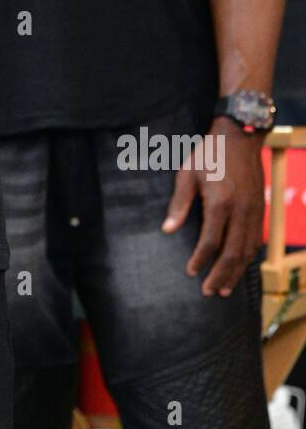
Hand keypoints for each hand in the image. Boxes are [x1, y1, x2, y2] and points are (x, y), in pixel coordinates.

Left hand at [162, 117, 265, 295]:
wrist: (240, 137)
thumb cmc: (209, 154)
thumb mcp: (187, 173)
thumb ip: (179, 203)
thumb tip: (167, 230)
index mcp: (220, 202)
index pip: (210, 242)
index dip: (200, 260)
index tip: (190, 272)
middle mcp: (240, 210)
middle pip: (232, 253)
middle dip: (220, 275)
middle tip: (208, 291)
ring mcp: (254, 211)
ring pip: (247, 250)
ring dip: (236, 272)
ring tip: (224, 289)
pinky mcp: (260, 209)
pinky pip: (256, 240)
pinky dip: (247, 258)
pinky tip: (239, 267)